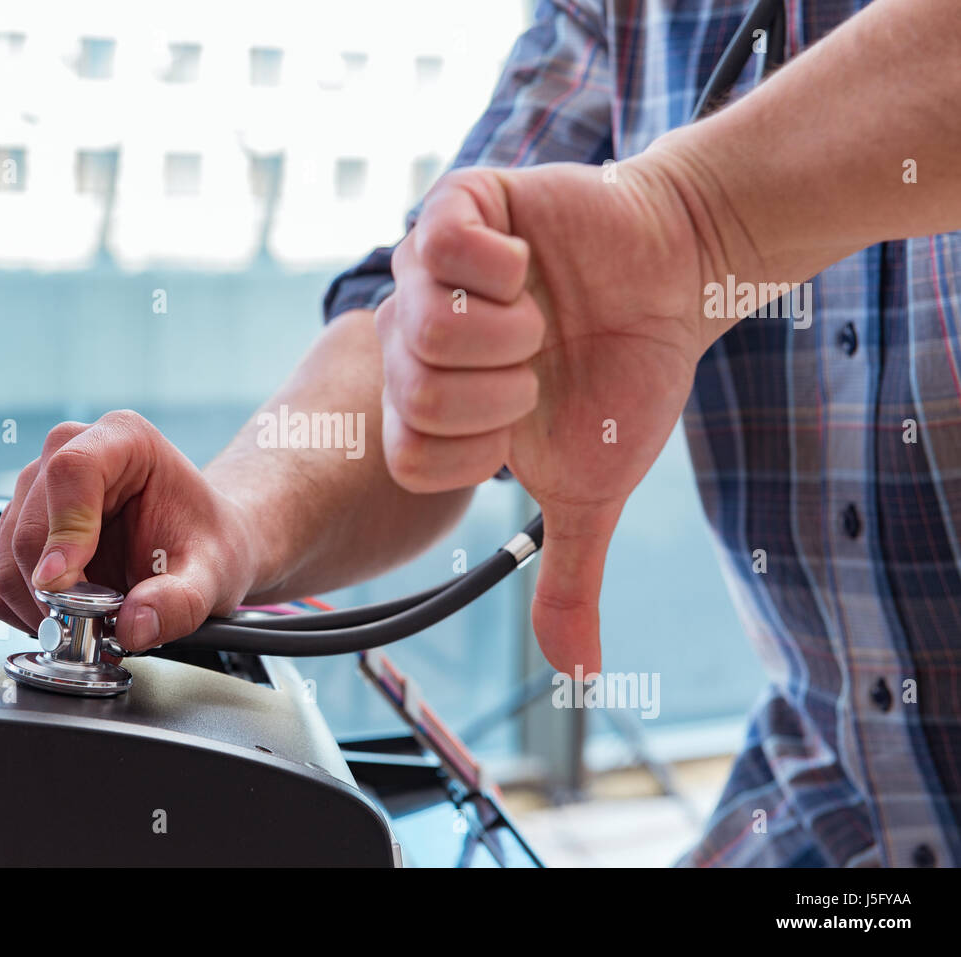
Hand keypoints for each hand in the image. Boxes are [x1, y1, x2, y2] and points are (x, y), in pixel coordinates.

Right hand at [0, 411, 258, 651]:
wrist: (196, 546)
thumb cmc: (204, 541)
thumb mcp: (213, 573)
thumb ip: (182, 600)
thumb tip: (135, 625)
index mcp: (123, 439)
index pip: (72, 469)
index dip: (64, 529)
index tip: (65, 582)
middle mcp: (71, 453)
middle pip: (29, 522)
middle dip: (54, 587)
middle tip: (93, 626)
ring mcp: (38, 490)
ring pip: (7, 555)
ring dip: (39, 605)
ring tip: (89, 623)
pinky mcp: (19, 529)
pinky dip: (26, 611)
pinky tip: (68, 616)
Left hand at [378, 157, 718, 673]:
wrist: (673, 279)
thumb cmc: (621, 379)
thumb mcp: (590, 489)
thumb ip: (566, 577)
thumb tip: (580, 675)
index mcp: (427, 408)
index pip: (412, 458)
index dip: (481, 450)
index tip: (525, 419)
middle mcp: (411, 340)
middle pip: (416, 398)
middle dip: (503, 392)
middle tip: (538, 364)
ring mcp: (426, 271)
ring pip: (427, 327)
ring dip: (512, 331)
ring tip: (537, 313)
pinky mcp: (455, 205)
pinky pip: (443, 242)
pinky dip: (503, 263)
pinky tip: (525, 263)